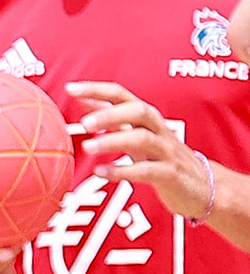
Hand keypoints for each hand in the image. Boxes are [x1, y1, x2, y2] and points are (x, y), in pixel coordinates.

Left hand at [68, 79, 213, 221]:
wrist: (203, 185)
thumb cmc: (163, 157)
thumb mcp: (137, 133)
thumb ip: (113, 117)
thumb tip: (85, 99)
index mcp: (146, 118)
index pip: (122, 95)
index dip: (98, 89)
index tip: (72, 88)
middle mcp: (158, 130)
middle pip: (138, 111)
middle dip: (110, 114)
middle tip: (83, 122)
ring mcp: (166, 151)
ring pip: (143, 139)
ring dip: (113, 141)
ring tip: (88, 147)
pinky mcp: (171, 174)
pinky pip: (147, 171)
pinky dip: (123, 171)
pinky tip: (102, 173)